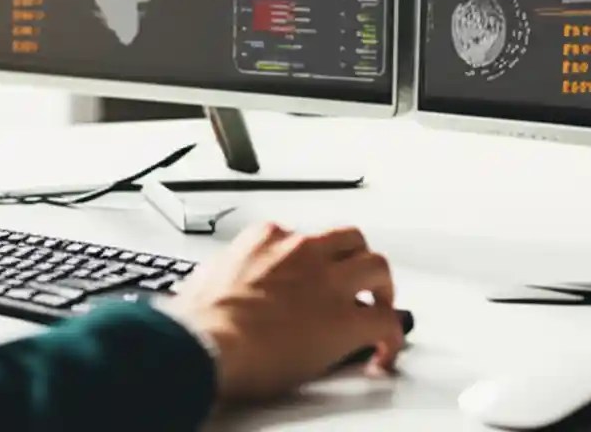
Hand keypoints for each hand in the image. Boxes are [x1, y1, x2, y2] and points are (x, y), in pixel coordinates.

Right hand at [161, 222, 401, 400]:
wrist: (207, 343)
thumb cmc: (200, 319)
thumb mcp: (205, 277)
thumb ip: (224, 270)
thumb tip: (220, 277)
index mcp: (266, 239)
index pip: (301, 238)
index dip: (311, 260)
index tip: (311, 275)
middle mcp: (302, 251)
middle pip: (349, 239)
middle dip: (357, 259)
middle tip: (358, 282)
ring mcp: (327, 283)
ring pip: (377, 267)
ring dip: (383, 288)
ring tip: (381, 308)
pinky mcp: (345, 320)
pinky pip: (386, 322)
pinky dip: (391, 338)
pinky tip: (384, 353)